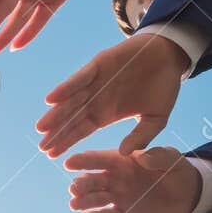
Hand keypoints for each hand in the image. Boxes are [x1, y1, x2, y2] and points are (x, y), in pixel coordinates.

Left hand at [37, 31, 189, 155]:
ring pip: (71, 100)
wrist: (170, 56)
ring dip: (56, 113)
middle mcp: (96, 99)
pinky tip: (51, 99)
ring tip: (41, 128)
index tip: (52, 156)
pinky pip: (79, 78)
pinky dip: (66, 88)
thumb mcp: (156, 119)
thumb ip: (141, 136)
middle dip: (56, 133)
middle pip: (71, 118)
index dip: (67, 142)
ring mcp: (95, 82)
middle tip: (41, 148)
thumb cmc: (162, 87)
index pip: (81, 130)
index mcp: (106, 113)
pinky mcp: (98, 65)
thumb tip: (124, 153)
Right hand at [66, 147, 202, 212]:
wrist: (186, 195)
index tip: (69, 163)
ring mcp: (115, 197)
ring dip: (82, 202)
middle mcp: (113, 178)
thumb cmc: (176, 170)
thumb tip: (144, 156)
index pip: (99, 159)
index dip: (83, 160)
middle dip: (80, 184)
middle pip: (91, 180)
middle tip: (74, 189)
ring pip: (94, 199)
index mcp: (120, 160)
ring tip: (75, 204)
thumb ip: (159, 156)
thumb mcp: (172, 159)